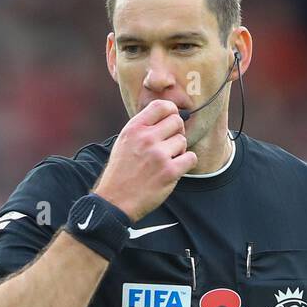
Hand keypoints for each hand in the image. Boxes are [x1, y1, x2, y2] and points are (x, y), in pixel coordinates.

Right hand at [93, 100, 198, 221]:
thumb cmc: (120, 173)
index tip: (171, 120)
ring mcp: (158, 155)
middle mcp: (146, 138)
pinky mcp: (169, 171)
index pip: (160, 106)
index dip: (171, 111)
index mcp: (134, 128)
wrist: (115, 200)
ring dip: (179, 150)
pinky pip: (191, 158)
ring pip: (183, 141)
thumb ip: (142, 128)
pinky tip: (175, 169)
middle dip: (177, 132)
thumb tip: (164, 117)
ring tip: (167, 160)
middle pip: (176, 121)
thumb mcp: (124, 142)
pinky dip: (186, 163)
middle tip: (170, 144)